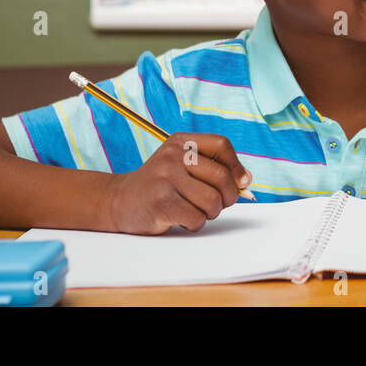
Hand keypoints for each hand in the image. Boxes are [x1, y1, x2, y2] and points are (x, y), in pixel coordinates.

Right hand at [105, 132, 251, 234]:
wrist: (118, 201)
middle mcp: (173, 155)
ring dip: (210, 213)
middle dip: (227, 197)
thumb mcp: (183, 166)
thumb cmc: (160, 185)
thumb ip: (213, 169)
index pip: (221, 145)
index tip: (240, 182)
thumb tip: (246, 181)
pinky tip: (182, 218)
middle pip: (221, 177)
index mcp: (181, 141)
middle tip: (218, 204)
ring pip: (212, 201)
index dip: (236, 166)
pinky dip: (195, 223)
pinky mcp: (161, 202)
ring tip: (196, 211)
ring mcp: (165, 177)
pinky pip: (196, 217)